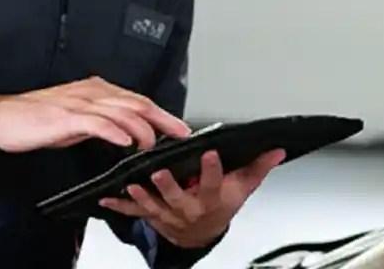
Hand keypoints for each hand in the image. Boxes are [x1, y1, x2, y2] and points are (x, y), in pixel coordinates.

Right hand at [0, 76, 190, 151]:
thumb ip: (100, 122)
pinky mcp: (64, 117)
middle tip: (181, 133)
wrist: (1, 117)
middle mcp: (91, 92)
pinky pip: (95, 122)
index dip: (161, 114)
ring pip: (121, 110)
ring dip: (142, 127)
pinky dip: (114, 131)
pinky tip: (125, 142)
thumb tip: (124, 134)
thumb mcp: (76, 120)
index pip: (137, 100)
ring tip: (155, 143)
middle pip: (136, 103)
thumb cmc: (36, 119)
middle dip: (163, 118)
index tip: (179, 128)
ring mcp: (79, 103)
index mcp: (96, 90)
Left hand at [99, 148, 286, 248]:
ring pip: (154, 206)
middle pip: (178, 197)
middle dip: (169, 186)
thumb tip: (276, 150)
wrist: (202, 234)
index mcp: (211, 198)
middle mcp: (188, 207)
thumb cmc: (220, 206)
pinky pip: (134, 212)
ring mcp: (168, 213)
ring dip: (142, 196)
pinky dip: (120, 206)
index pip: (214, 182)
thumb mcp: (241, 188)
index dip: (213, 169)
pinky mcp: (152, 216)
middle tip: (160, 172)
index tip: (211, 153)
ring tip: (133, 185)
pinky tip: (107, 198)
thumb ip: (257, 167)